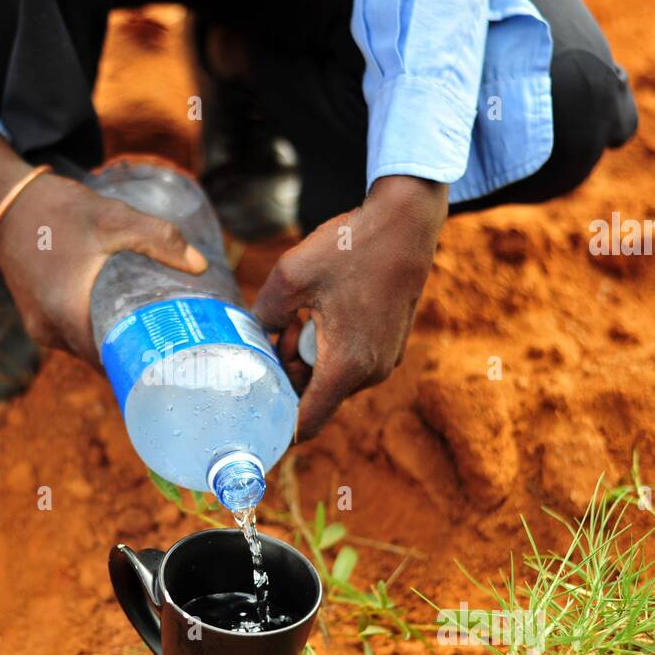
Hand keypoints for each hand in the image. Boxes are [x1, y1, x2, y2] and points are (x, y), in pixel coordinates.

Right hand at [0, 130, 205, 360]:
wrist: (6, 200)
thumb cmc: (58, 210)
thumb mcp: (114, 219)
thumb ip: (159, 239)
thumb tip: (201, 266)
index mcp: (65, 315)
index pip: (110, 363)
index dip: (142, 368)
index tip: (174, 365)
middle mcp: (48, 330)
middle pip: (101, 360)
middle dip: (135, 358)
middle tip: (175, 351)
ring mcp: (39, 326)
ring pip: (86, 350)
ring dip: (114, 347)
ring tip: (153, 337)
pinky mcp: (35, 318)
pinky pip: (72, 338)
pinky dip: (95, 335)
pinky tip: (119, 323)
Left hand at [254, 175, 446, 439]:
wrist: (405, 224)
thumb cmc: (350, 247)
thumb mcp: (290, 277)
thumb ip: (262, 315)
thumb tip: (249, 338)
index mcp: (345, 365)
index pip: (306, 423)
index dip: (278, 430)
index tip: (254, 422)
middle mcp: (369, 373)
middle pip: (314, 398)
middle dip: (289, 374)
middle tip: (279, 333)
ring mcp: (384, 362)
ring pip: (331, 380)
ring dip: (308, 358)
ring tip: (302, 315)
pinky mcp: (390, 348)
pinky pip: (350, 364)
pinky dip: (330, 349)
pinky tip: (325, 312)